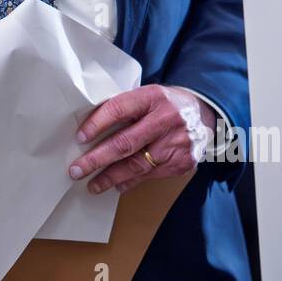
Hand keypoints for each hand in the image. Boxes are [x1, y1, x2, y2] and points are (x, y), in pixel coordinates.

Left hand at [69, 85, 215, 194]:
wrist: (205, 115)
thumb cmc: (166, 105)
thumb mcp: (148, 96)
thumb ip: (126, 108)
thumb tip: (91, 129)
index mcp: (153, 97)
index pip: (119, 109)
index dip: (97, 124)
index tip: (80, 137)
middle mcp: (166, 119)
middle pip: (125, 143)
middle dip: (97, 159)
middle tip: (77, 169)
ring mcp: (176, 143)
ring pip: (136, 165)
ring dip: (110, 177)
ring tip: (92, 184)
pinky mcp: (182, 162)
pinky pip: (150, 175)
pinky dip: (130, 181)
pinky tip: (117, 185)